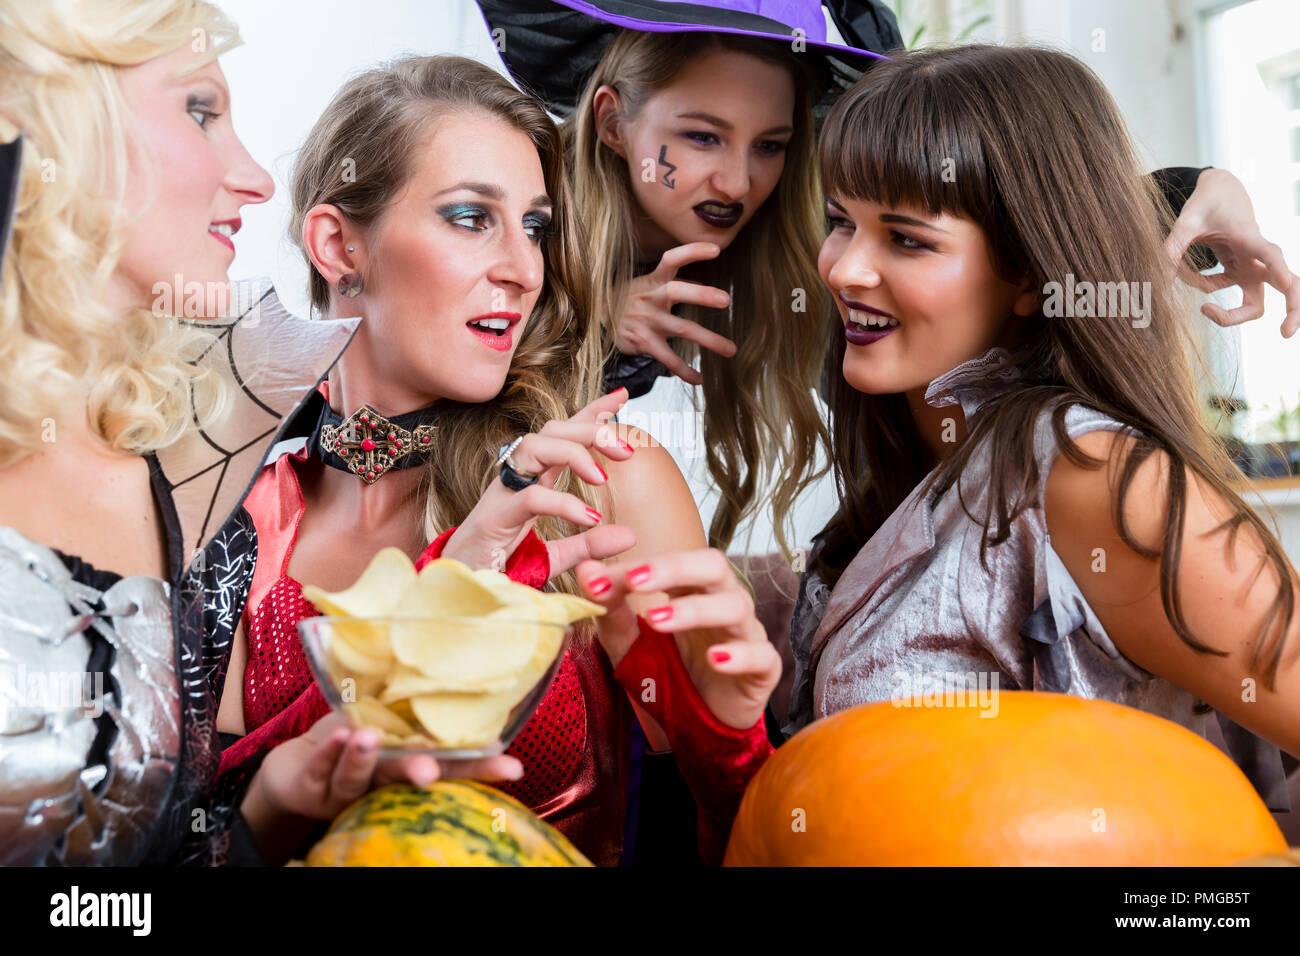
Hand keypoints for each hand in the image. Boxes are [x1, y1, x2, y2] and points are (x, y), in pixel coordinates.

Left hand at [248, 712, 522, 823]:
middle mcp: (384, 782)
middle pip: (407, 781)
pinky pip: (321, 770)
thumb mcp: (389, 712)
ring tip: (365, 736)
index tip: (512, 767)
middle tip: (429, 771)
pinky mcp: (312, 789)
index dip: (483, 769)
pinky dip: (329, 753)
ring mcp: (348, 789)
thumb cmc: (356, 731)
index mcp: (410, 762)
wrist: (298, 771)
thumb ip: (417, 692)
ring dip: (362, 759)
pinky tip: (338, 734)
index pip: (452, 767)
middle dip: (421, 774)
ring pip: (357, 779)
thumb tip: (466, 641)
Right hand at [440, 389, 637, 578]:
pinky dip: (562, 503)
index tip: (622, 397)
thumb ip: (589, 545)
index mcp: (531, 481)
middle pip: (551, 431)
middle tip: (628, 449)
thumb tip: (629, 536)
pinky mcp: (492, 520)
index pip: (562, 436)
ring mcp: (501, 496)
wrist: (459, 594)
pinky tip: (588, 518)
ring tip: (603, 479)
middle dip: (590, 429)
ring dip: (573, 454)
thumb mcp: (555, 557)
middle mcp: (515, 480)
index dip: (590, 413)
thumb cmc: (499, 569)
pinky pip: (529, 497)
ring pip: (533, 448)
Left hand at [575, 550, 779, 730]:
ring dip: (695, 610)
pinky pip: (760, 655)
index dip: (642, 567)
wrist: (700, 726)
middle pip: (713, 567)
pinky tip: (715, 659)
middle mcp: (724, 602)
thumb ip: (609, 607)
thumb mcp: (627, 642)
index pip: (675, 562)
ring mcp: (747, 634)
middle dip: (674, 568)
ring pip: (735, 607)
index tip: (604, 579)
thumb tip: (586, 568)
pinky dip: (739, 655)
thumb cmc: (667, 675)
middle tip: (636, 579)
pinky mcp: (764, 669)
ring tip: (657, 620)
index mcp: (694, 590)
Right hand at [614, 242, 735, 385]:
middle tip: (726, 300)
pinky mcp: (643, 342)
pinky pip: (667, 358)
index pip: (672, 259)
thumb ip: (673, 284)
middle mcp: (652, 298)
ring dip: (709, 339)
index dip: (692, 252)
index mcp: (653, 280)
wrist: (596, 319)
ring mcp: (648, 320)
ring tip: (731, 350)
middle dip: (702, 295)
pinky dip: (684, 370)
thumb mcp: (646, 285)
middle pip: (678, 291)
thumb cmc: (629, 300)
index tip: (716, 250)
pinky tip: (699, 379)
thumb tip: (703, 285)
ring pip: (682, 328)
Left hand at [1165, 167, 1298, 336]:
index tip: (1286, 283)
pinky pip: (1226, 290)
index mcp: (1248, 237)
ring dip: (1238, 314)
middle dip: (1293, 309)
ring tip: (1205, 311)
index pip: (1270, 253)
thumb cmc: (1207, 203)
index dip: (1278, 268)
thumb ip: (1171, 249)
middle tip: (1285, 333)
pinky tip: (1185, 275)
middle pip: (1286, 286)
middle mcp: (1257, 256)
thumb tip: (1157, 282)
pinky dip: (1205, 288)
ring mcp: (1252, 267)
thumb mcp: (1185, 222)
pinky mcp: (1241, 272)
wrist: (1221, 190)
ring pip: (1258, 299)